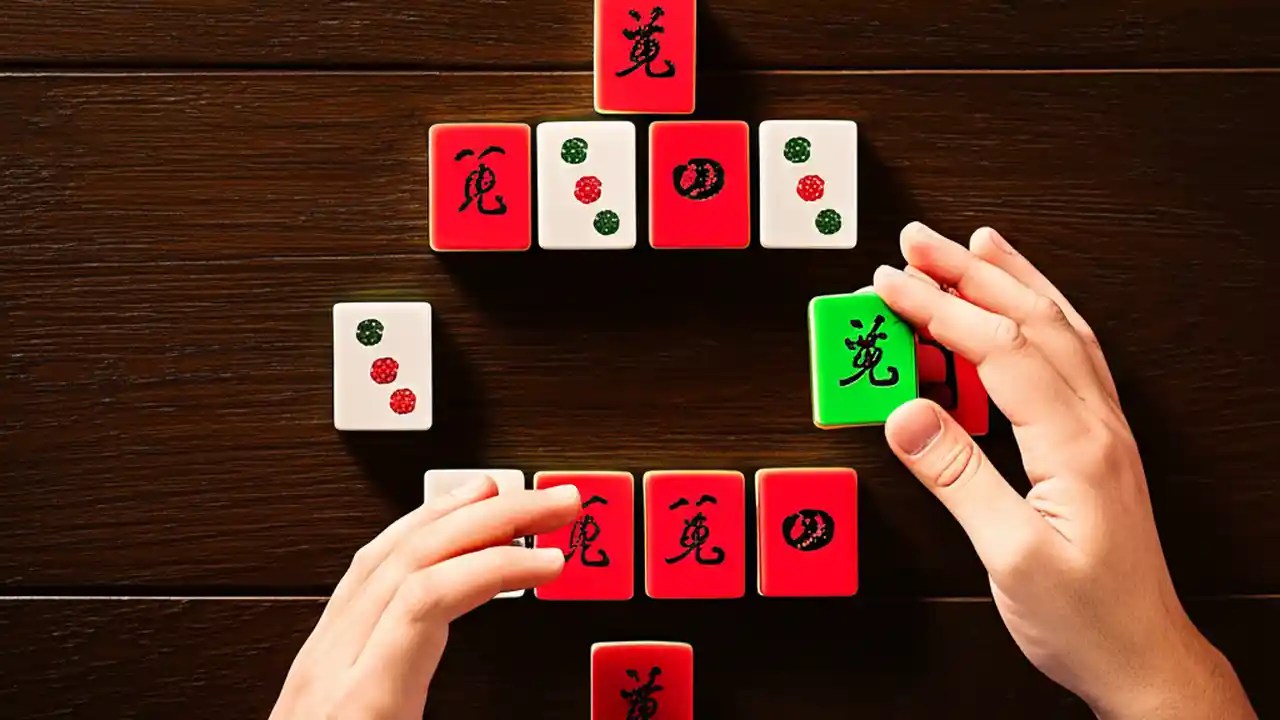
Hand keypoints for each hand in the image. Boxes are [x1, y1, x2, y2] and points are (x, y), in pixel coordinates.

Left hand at [269, 479, 578, 719]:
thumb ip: (472, 715)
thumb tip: (542, 711)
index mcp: (359, 707)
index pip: (428, 599)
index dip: (496, 566)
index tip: (553, 559)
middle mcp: (330, 669)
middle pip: (411, 559)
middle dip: (491, 518)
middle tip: (554, 500)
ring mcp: (316, 660)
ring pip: (379, 556)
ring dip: (448, 515)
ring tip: (500, 494)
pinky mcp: (314, 663)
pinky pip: (362, 576)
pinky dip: (409, 539)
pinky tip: (432, 534)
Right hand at [875, 223, 1255, 719]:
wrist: (1143, 656)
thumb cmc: (1087, 619)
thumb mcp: (1012, 557)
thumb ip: (958, 480)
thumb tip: (906, 414)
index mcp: (1077, 445)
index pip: (997, 350)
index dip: (938, 309)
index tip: (889, 285)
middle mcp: (1096, 424)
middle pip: (1031, 321)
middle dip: (968, 272)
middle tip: (916, 240)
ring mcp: (1101, 429)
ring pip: (1058, 329)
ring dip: (1008, 281)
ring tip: (970, 245)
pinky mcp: (1095, 443)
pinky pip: (1070, 355)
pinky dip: (1039, 315)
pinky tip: (1021, 306)